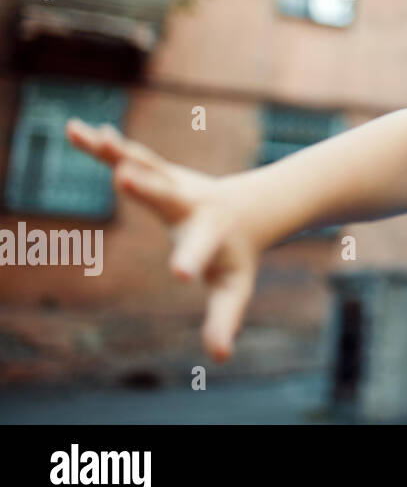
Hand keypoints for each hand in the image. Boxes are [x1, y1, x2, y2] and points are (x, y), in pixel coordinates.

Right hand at [65, 119, 261, 361]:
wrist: (250, 209)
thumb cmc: (237, 255)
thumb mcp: (233, 288)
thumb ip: (225, 318)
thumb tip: (219, 356)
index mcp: (208, 236)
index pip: (199, 252)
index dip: (190, 262)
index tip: (180, 275)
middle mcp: (190, 204)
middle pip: (167, 194)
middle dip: (147, 187)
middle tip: (124, 175)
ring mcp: (173, 183)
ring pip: (143, 163)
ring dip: (115, 152)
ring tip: (86, 136)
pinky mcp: (158, 170)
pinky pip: (127, 154)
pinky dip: (102, 145)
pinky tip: (77, 130)